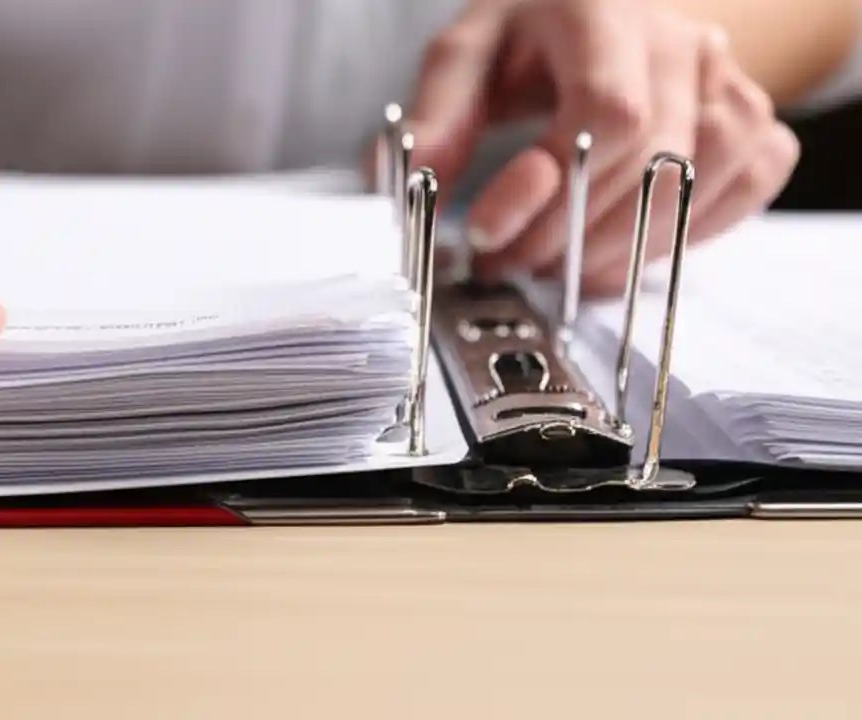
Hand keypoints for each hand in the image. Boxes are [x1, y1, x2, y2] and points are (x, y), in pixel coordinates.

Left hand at [404, 0, 799, 293]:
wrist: (603, 10)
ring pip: (699, 181)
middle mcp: (678, 41)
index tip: (488, 235)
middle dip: (569, 233)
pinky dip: (692, 232)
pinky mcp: (752, 115)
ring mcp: (726, 78)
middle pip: (648, 160)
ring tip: (562, 269)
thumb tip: (417, 179)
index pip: (604, 111)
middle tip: (510, 263)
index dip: (548, 188)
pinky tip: (629, 248)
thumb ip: (439, 114)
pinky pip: (750, 181)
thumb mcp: (468, 53)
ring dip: (625, 248)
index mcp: (602, 11)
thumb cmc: (531, 32)